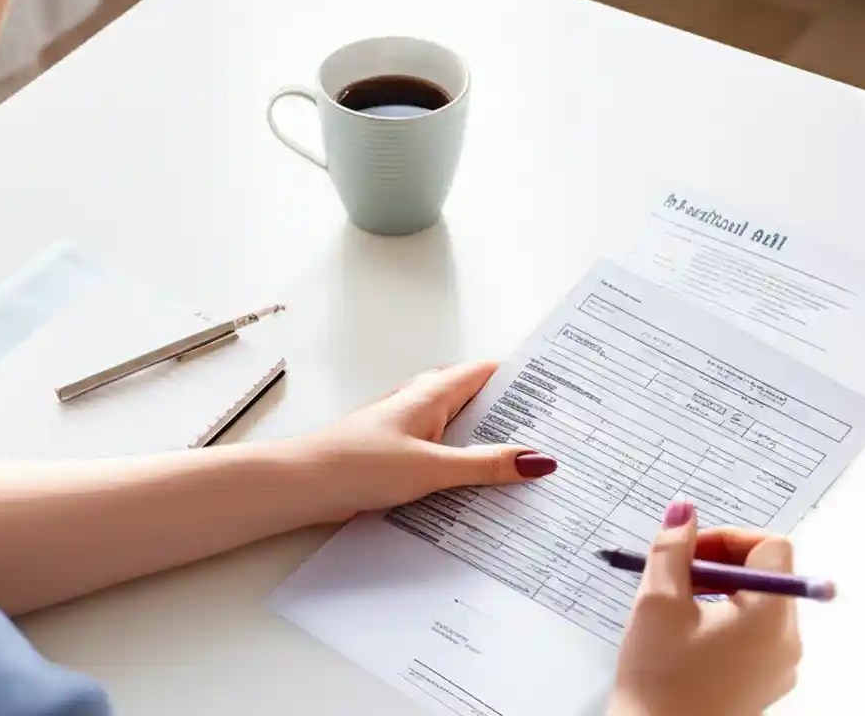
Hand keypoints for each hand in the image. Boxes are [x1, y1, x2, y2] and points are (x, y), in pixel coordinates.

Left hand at [292, 361, 556, 521]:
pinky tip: (482, 489)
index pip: (488, 373)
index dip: (523, 379)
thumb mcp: (432, 467)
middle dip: (515, 416)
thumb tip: (536, 459)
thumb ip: (485, 465)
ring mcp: (409, 429)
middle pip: (479, 402)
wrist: (304, 484)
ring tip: (531, 466)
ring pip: (461, 431)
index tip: (560, 389)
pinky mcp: (399, 456)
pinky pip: (444, 456)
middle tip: (559, 434)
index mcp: (432, 393)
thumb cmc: (358, 464)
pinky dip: (466, 467)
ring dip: (490, 446)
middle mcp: (422, 404)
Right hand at [609, 502, 801, 715]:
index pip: (771, 547)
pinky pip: (753, 634)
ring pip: (758, 603)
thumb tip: (683, 509)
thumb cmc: (658, 676)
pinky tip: (684, 632)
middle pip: (766, 574)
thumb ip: (672, 548)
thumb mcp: (657, 602)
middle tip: (672, 572)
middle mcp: (788, 640)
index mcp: (771, 615)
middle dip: (718, 562)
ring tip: (673, 602)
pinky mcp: (764, 683)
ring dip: (718, 589)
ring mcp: (780, 666)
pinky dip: (723, 618)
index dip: (727, 537)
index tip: (686, 551)